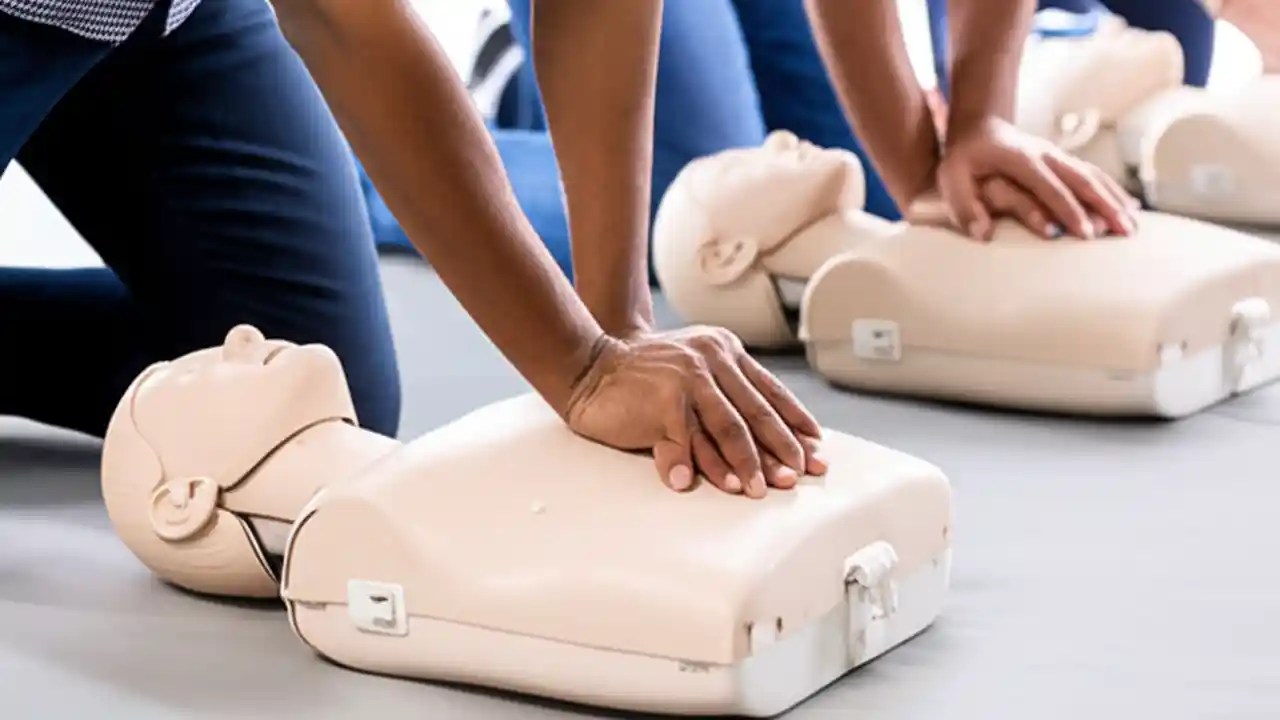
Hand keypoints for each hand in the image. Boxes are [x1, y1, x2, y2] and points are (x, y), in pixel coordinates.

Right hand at [564, 326, 828, 498]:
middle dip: (781, 448)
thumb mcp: (693, 369)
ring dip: (747, 463)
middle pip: (756, 411)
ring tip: (759, 489)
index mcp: (724, 351)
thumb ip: (726, 392)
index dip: (794, 421)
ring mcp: (687, 381)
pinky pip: (690, 442)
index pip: (769, 390)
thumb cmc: (645, 375)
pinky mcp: (663, 403)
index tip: (815, 448)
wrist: (591, 366)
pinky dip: (704, 467)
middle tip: (797, 477)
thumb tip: (767, 435)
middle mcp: (711, 360)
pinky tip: (719, 484)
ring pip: (728, 428)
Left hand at [937, 117, 1139, 241]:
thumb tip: (983, 235)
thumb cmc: (963, 157)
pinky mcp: (1063, 161)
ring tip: (1134, 225)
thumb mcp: (951, 178)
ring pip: (1093, 176)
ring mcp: (1058, 156)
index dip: (1068, 209)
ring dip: (1115, 199)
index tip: (1086, 232)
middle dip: (1105, 206)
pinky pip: (1093, 175)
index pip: (1050, 187)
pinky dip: (1113, 190)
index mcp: (1022, 159)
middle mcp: (1046, 155)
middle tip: (1124, 231)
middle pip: (1082, 180)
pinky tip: (1130, 207)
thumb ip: (964, 205)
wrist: (977, 127)